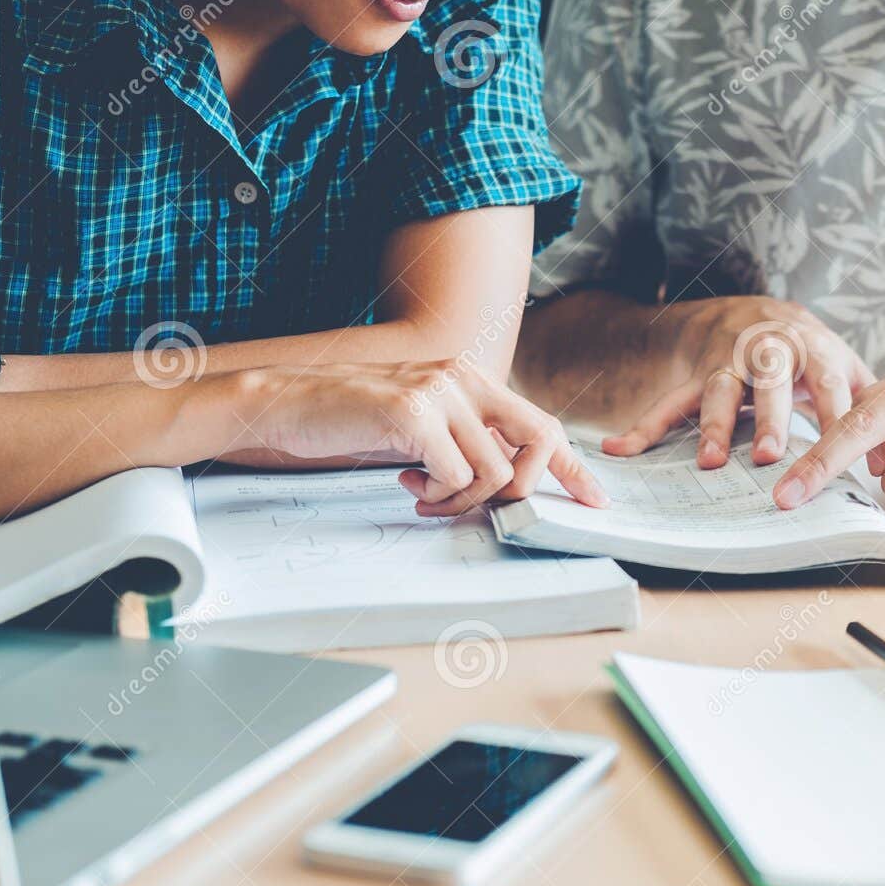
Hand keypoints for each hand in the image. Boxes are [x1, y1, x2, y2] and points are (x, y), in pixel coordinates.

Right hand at [230, 360, 607, 515]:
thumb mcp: (423, 426)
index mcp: (472, 378)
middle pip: (539, 438)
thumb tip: (507, 484)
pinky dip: (437, 494)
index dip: (573, 467)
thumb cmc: (354, 420)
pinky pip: (454, 475)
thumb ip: (465, 442)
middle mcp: (464, 377)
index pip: (541, 423)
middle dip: (525, 487)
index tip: (596, 500)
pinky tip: (408, 485)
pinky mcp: (413, 414)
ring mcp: (440, 392)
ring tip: (426, 496)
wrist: (288, 404)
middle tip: (491, 508)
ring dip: (464, 500)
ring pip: (494, 470)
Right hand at [601, 297, 873, 467]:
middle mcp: (768, 349)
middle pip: (769, 380)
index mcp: (812, 348)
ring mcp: (727, 360)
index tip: (845, 451)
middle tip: (771, 455)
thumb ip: (869, 410)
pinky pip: (669, 403)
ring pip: (719, 390)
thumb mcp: (843, 369)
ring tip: (711, 463)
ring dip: (715, 426)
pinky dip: (644, 427)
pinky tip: (619, 450)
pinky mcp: (696, 375)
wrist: (758, 311)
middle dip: (770, 417)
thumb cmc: (809, 353)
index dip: (838, 416)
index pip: (829, 384)